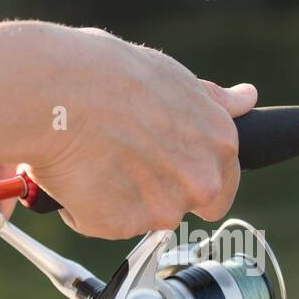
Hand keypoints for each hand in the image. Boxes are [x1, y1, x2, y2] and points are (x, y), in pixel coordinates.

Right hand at [20, 25, 255, 238]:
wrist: (52, 92)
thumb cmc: (105, 73)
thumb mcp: (170, 75)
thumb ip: (210, 101)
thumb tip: (245, 98)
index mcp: (220, 142)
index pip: (222, 186)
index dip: (190, 177)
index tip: (165, 165)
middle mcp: (201, 181)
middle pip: (184, 206)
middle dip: (158, 192)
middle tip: (124, 159)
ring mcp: (162, 208)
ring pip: (142, 217)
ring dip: (121, 198)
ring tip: (94, 156)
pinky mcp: (121, 226)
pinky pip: (103, 224)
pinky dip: (87, 208)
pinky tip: (75, 172)